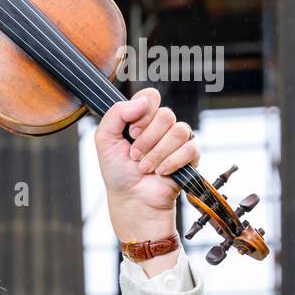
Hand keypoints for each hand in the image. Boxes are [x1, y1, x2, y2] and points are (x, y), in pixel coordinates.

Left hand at [94, 86, 198, 242]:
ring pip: (179, 131)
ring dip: (157, 153)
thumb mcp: (104, 140)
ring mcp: (177, 140)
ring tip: (145, 167)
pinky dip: (171, 162)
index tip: (131, 131)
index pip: (151, 96)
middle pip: (166, 115)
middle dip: (147, 139)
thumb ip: (115, 114)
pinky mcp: (190, 155)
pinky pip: (190, 148)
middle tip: (134, 154)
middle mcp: (161, 126)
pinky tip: (160, 172)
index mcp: (142, 118)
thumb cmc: (117, 171)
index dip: (143, 112)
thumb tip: (142, 102)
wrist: (131, 198)